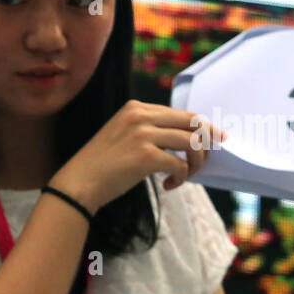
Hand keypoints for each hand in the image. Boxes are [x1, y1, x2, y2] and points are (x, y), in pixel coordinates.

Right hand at [50, 100, 220, 213]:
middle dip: (206, 142)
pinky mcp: (145, 156)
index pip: (182, 113)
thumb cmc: (101, 166)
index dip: (203, 128)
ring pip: (190, 143)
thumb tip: (186, 139)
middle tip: (206, 160)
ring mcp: (143, 134)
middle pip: (192, 123)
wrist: (78, 183)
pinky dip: (182, 177)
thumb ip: (148, 130)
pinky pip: (180, 164)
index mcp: (135, 108)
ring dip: (195, 163)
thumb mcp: (123, 135)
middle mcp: (140, 116)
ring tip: (185, 175)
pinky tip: (169, 185)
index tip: (215, 139)